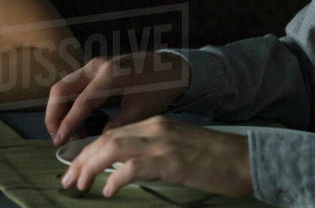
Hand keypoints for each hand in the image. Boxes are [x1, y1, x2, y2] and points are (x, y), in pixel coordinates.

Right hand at [45, 53, 189, 146]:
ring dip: (59, 112)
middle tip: (58, 139)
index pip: (81, 101)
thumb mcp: (144, 109)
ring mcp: (93, 67)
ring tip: (70, 136)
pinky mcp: (93, 72)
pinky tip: (80, 126)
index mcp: (111, 74)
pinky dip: (69, 107)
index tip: (60, 141)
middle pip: (60, 89)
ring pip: (63, 88)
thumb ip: (120, 124)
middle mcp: (96, 67)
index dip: (68, 123)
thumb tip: (99, 142)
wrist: (170, 67)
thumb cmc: (161, 86)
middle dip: (53, 116)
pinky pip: (72, 89)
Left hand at [59, 116, 252, 197]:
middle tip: (68, 181)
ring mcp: (163, 143)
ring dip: (91, 167)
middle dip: (82, 160)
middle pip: (106, 140)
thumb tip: (125, 171)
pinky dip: (117, 178)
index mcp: (155, 124)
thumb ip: (152, 155)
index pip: (111, 134)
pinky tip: (109, 191)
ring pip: (114, 148)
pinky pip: (135, 167)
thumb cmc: (215, 159)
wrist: (246, 158)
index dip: (89, 153)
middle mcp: (155, 128)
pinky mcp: (173, 161)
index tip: (75, 170)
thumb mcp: (178, 150)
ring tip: (80, 185)